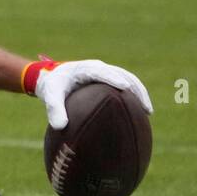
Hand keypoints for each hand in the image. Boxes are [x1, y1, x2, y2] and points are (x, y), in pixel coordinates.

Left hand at [34, 60, 152, 129]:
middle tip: (145, 107)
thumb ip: (53, 109)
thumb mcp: (49, 96)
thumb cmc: (51, 85)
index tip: (125, 88)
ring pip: (128, 80)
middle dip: (136, 89)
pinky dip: (133, 98)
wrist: (50, 77)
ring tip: (148, 112)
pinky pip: (124, 87)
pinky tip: (138, 114)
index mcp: (86, 68)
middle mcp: (99, 68)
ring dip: (139, 94)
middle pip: (123, 75)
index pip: (103, 72)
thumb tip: (60, 126)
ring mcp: (105, 74)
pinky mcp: (107, 81)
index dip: (114, 79)